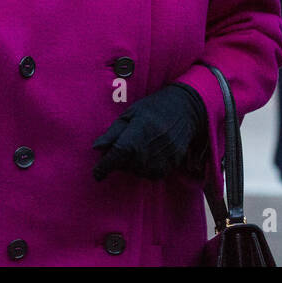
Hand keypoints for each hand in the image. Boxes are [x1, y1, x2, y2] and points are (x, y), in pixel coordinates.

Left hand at [92, 83, 207, 181]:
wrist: (185, 109)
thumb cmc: (154, 108)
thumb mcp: (130, 114)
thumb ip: (113, 133)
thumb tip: (97, 148)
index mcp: (136, 136)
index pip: (115, 158)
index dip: (103, 168)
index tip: (96, 174)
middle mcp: (149, 151)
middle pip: (125, 166)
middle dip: (119, 159)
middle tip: (125, 143)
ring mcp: (162, 159)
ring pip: (138, 172)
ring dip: (133, 164)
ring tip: (139, 146)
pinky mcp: (172, 164)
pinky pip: (152, 174)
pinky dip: (146, 167)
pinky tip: (149, 153)